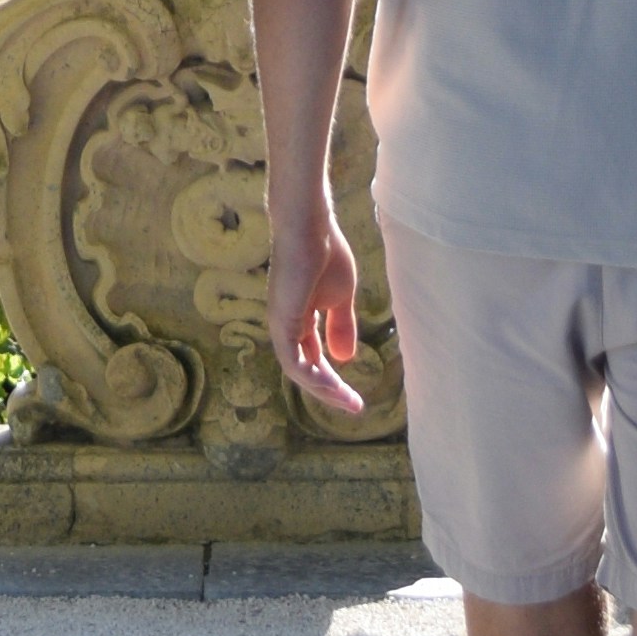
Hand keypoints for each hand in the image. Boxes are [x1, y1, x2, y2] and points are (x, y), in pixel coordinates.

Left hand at [273, 203, 366, 418]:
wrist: (310, 228)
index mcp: (299, 319)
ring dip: (323, 389)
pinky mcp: (281, 322)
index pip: (312, 357)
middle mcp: (286, 326)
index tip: (355, 397)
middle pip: (305, 369)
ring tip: (348, 402)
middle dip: (329, 390)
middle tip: (354, 407)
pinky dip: (311, 377)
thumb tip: (344, 358)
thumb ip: (341, 326)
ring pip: (298, 371)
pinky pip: (293, 361)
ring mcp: (281, 325)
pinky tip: (330, 386)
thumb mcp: (341, 297)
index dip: (332, 377)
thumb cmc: (326, 253)